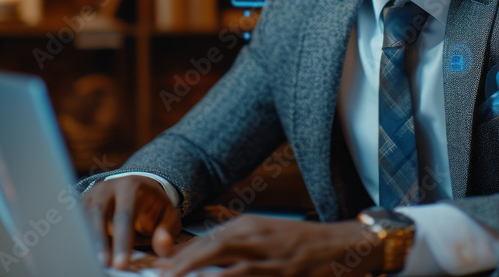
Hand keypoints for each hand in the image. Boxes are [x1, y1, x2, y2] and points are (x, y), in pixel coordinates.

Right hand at [81, 175, 181, 268]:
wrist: (138, 187)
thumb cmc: (153, 205)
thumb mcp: (168, 215)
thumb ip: (167, 231)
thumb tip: (162, 246)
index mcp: (131, 186)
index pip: (125, 215)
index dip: (122, 241)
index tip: (121, 264)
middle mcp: (108, 187)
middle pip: (98, 215)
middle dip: (100, 242)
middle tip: (104, 265)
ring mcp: (92, 194)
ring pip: (83, 218)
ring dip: (87, 241)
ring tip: (93, 262)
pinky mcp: (81, 203)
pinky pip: (76, 221)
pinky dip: (80, 238)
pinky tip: (85, 254)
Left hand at [154, 215, 383, 276]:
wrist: (342, 245)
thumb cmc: (299, 241)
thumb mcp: (263, 232)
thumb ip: (231, 239)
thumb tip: (199, 247)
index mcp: (246, 226)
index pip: (203, 240)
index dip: (178, 255)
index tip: (156, 268)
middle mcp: (256, 238)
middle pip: (211, 249)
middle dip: (182, 265)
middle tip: (160, 276)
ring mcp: (270, 259)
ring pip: (228, 269)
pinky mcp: (284, 275)